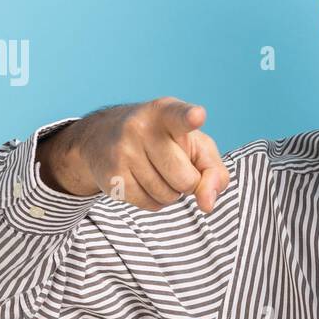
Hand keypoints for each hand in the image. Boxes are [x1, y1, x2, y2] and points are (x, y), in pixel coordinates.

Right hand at [37, 96, 230, 212]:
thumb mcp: (195, 145)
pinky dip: (154, 200)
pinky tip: (143, 181)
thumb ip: (214, 172)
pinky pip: (150, 205)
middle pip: (186, 179)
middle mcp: (141, 127)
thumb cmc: (164, 142)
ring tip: (157, 171)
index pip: (179, 115)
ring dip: (170, 192)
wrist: (103, 138)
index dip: (190, 117)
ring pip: (168, 196)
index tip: (197, 115)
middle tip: (175, 166)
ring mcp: (123, 152)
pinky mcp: (112, 176)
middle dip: (188, 182)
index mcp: (167, 113)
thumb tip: (207, 204)